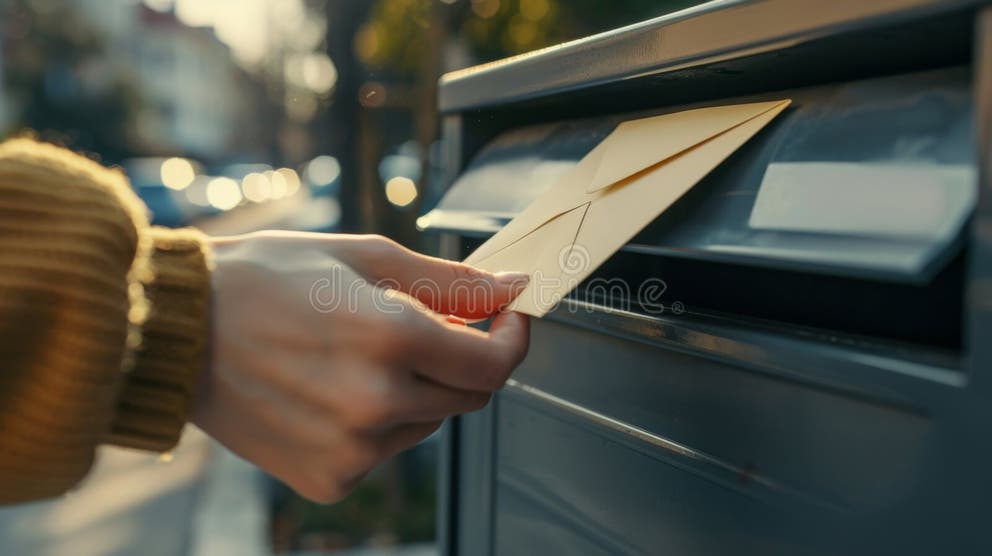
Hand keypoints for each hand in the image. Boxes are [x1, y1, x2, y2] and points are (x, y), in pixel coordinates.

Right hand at [192, 232, 529, 502]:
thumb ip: (450, 281)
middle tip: (428, 325)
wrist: (180, 332)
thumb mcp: (364, 257)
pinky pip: (387, 450)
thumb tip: (512, 287)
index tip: (508, 320)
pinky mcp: (330, 478)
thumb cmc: (266, 280)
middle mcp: (376, 403)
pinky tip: (336, 388)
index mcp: (390, 339)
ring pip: (429, 422)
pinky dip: (380, 421)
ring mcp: (352, 450)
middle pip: (470, 396)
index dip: (514, 340)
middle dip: (464, 358)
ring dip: (418, 388)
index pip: (494, 364)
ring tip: (363, 351)